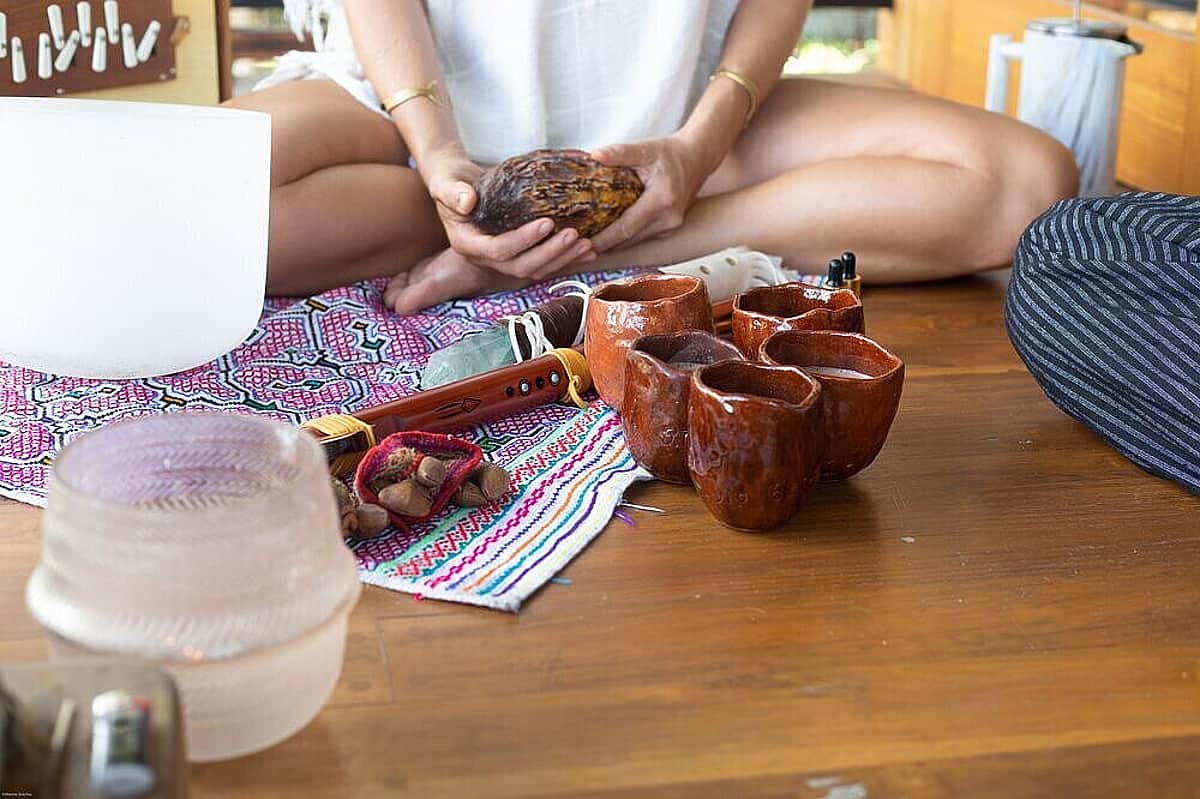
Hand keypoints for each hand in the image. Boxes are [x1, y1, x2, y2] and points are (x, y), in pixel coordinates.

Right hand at [420, 150, 596, 278]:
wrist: (456, 183)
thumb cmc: (450, 180)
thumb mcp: (445, 182)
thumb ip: (452, 192)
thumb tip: (467, 202)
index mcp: (467, 244)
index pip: (499, 250)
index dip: (523, 240)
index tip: (547, 222)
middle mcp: (485, 258)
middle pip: (521, 266)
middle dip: (550, 253)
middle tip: (574, 234)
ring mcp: (502, 260)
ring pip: (536, 269)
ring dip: (563, 259)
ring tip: (587, 244)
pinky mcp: (517, 254)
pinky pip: (544, 263)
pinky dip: (566, 258)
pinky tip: (588, 251)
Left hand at [589, 135, 707, 252]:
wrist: (698, 158)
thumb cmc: (671, 153)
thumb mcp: (646, 148)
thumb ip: (620, 153)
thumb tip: (594, 155)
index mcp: (661, 200)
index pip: (626, 227)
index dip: (603, 239)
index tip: (582, 244)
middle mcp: (668, 219)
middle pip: (628, 240)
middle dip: (602, 245)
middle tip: (576, 247)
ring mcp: (670, 227)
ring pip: (635, 241)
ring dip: (612, 244)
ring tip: (586, 243)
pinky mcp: (669, 229)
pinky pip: (642, 237)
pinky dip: (624, 238)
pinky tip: (606, 235)